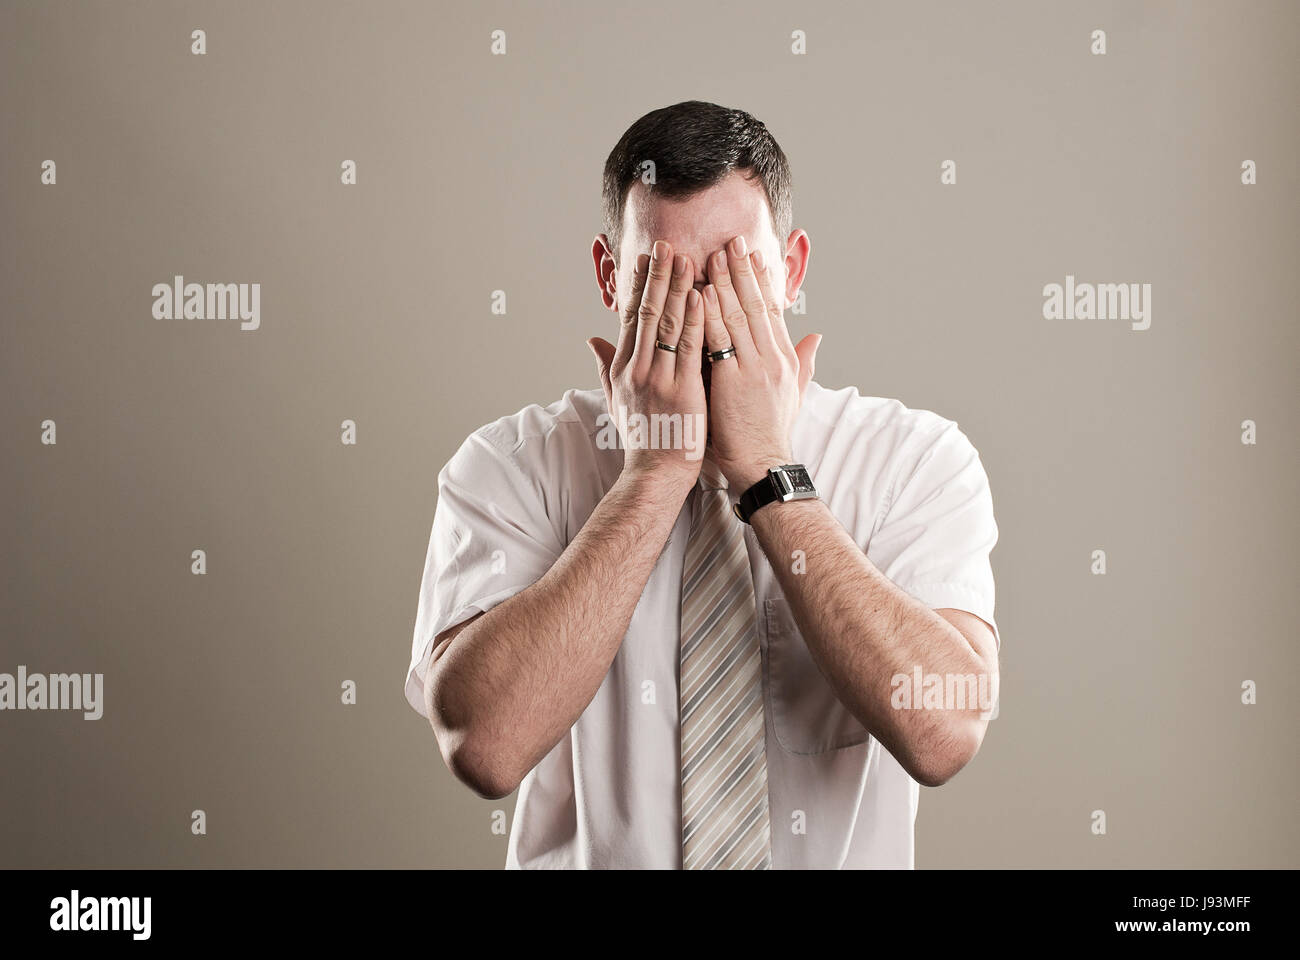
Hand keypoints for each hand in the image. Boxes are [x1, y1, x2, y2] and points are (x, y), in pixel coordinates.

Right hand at [588, 240, 707, 488]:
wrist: (656, 473)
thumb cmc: (643, 439)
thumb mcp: (616, 401)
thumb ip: (605, 367)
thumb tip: (591, 340)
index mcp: (623, 369)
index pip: (630, 318)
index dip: (638, 286)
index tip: (645, 258)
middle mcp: (637, 370)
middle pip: (647, 313)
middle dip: (657, 276)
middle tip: (665, 243)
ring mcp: (659, 379)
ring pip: (668, 324)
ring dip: (677, 287)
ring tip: (685, 257)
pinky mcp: (682, 390)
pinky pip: (689, 348)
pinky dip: (695, 319)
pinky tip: (701, 295)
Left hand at [700, 235, 820, 490]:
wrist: (763, 465)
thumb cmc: (770, 434)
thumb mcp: (794, 394)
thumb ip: (805, 362)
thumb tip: (817, 336)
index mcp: (784, 359)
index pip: (772, 311)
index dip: (762, 281)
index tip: (754, 255)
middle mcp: (772, 358)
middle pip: (756, 305)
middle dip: (743, 270)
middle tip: (732, 241)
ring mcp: (754, 368)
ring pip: (737, 316)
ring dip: (724, 283)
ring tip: (714, 255)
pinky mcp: (734, 380)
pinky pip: (718, 340)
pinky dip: (709, 314)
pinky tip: (699, 293)